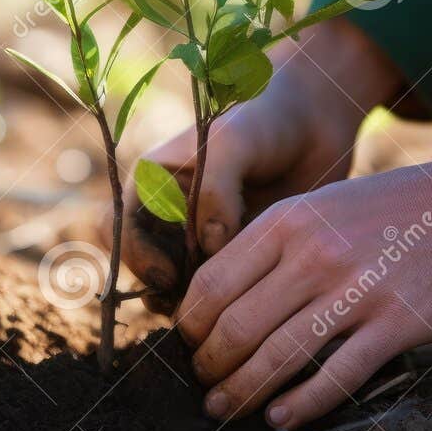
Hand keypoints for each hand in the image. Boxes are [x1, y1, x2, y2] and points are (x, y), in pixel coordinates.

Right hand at [115, 20, 403, 311]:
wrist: (314, 123)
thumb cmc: (265, 120)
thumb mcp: (232, 142)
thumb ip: (214, 190)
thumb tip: (209, 245)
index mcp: (151, 182)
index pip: (117, 230)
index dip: (135, 258)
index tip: (170, 275)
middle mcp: (167, 215)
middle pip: (143, 269)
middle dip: (163, 292)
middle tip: (196, 306)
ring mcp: (199, 238)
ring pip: (177, 287)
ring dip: (192, 303)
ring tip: (223, 309)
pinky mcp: (232, 256)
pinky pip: (216, 290)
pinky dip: (224, 303)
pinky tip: (247, 304)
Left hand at [176, 124, 431, 429]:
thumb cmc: (406, 206)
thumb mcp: (329, 204)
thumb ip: (284, 242)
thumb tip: (237, 294)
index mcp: (289, 221)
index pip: (212, 283)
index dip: (191, 326)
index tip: (192, 347)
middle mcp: (313, 253)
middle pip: (235, 326)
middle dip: (210, 367)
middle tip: (206, 388)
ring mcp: (355, 289)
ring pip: (275, 356)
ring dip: (241, 392)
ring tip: (226, 409)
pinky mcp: (396, 322)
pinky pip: (336, 376)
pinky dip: (301, 404)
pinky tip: (282, 417)